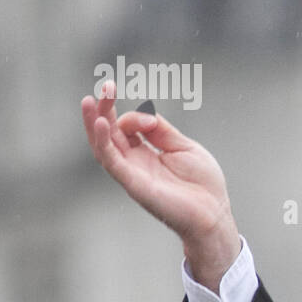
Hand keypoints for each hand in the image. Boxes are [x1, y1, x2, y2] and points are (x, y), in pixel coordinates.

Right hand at [81, 81, 240, 288]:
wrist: (213, 214)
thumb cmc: (202, 184)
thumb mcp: (184, 147)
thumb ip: (161, 130)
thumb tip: (144, 114)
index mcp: (146, 153)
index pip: (126, 127)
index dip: (131, 114)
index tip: (147, 114)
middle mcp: (134, 162)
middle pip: (110, 133)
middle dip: (103, 109)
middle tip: (104, 87)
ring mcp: (132, 173)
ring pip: (104, 146)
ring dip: (94, 123)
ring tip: (88, 102)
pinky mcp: (133, 184)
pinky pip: (112, 161)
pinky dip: (104, 143)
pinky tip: (101, 124)